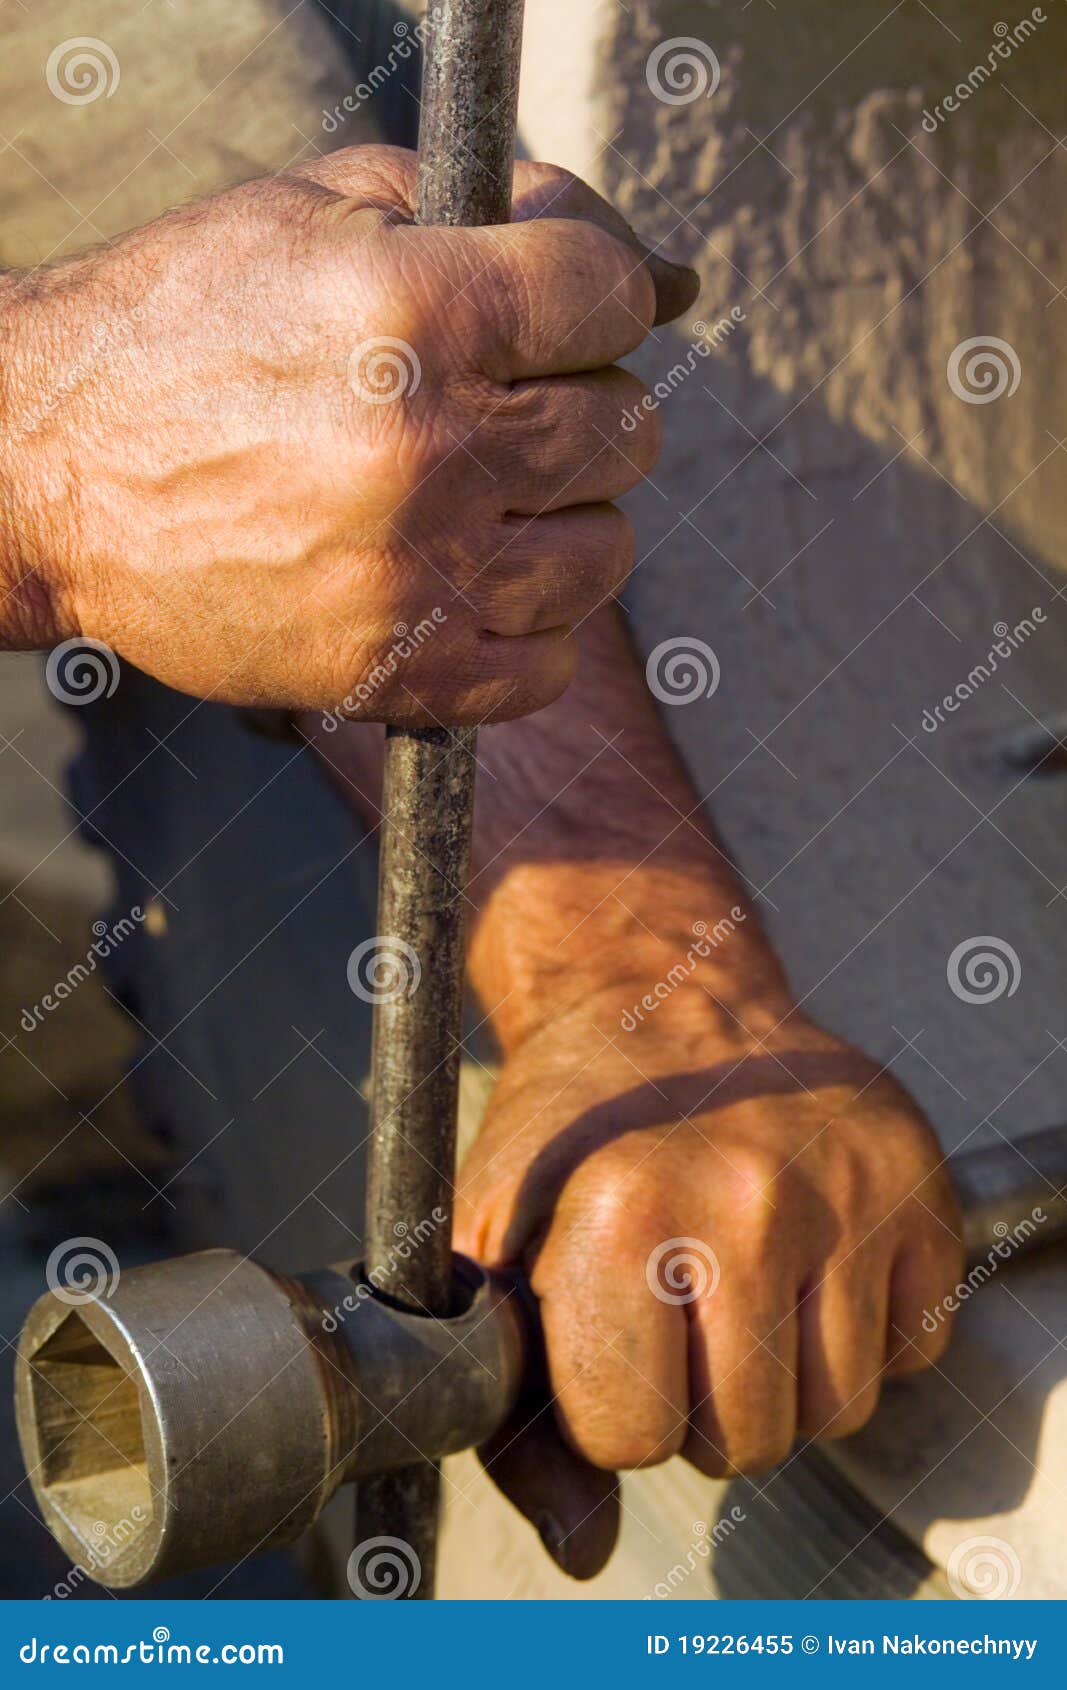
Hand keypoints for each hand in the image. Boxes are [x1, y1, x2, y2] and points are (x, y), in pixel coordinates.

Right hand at [0, 146, 696, 716]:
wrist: (43, 473)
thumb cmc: (179, 328)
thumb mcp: (320, 209)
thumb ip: (505, 208)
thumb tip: (670, 278)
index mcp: (419, 313)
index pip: (615, 297)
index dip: (590, 298)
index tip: (547, 316)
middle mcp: (431, 451)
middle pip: (627, 428)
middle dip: (578, 402)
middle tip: (500, 405)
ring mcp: (418, 577)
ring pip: (606, 552)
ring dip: (562, 518)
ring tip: (483, 496)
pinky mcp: (395, 675)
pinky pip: (547, 665)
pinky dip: (527, 626)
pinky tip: (466, 581)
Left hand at [455, 981, 961, 1577]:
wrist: (659, 1002)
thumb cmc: (568, 1136)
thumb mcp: (494, 1255)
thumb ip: (517, 1415)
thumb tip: (585, 1549)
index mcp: (623, 1216)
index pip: (632, 1437)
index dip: (610, 1404)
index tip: (605, 1336)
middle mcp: (746, 1201)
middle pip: (747, 1440)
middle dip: (702, 1404)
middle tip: (676, 1312)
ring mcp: (846, 1190)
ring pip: (839, 1411)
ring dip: (786, 1379)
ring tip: (739, 1287)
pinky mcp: (917, 1183)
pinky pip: (914, 1350)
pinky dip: (863, 1331)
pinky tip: (808, 1257)